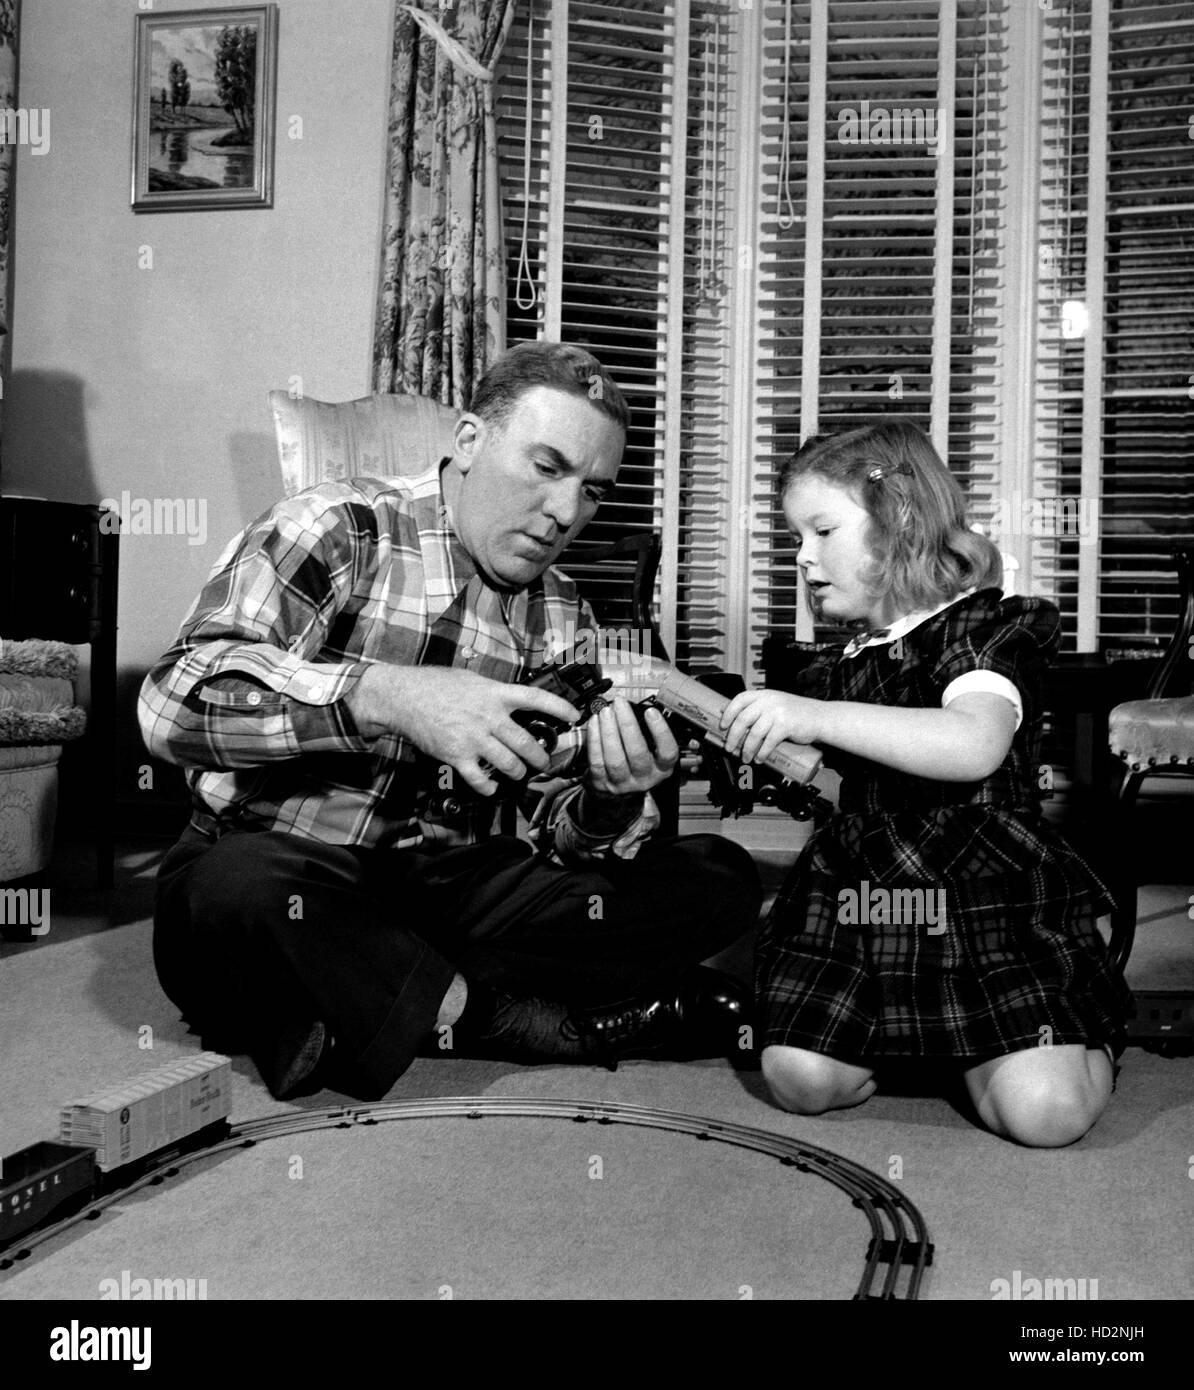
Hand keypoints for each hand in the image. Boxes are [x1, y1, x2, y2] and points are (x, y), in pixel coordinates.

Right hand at [345, 664, 579, 796]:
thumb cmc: (438, 686)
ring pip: (509, 764)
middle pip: (527, 743)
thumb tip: (517, 701)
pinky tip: (491, 787)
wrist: (405, 697)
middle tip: (544, 763)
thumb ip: (496, 693)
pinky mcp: (457, 756)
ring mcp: (474, 738)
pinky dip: (489, 787)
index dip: (559, 709)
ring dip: (519, 773)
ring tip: (519, 774)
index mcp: (495, 694)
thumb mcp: (473, 680)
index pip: (536, 699)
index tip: (575, 717)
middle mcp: (489, 717)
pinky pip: (480, 779)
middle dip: (541, 758)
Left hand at [585, 697, 678, 797]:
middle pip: (637, 753)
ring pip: (615, 759)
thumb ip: (645, 731)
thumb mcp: (649, 750)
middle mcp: (644, 778)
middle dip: (627, 724)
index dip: (660, 731)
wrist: (614, 790)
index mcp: (661, 768)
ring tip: (605, 712)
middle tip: (620, 704)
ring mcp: (623, 783)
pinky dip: (594, 740)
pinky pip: (597, 761)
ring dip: (609, 731)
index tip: (650, 711)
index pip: (668, 752)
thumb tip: (630, 706)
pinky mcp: (602, 783)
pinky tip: (594, 723)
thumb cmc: (633, 762)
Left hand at [720, 690, 823, 765]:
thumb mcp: (776, 704)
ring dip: (746, 749)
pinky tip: (759, 758)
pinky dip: (762, 753)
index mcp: (764, 694)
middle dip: (733, 737)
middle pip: (743, 719)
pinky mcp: (785, 725)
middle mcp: (769, 701)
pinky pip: (768, 742)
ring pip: (754, 733)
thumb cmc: (797, 714)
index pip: (739, 700)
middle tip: (729, 748)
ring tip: (745, 757)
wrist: (821, 717)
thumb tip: (739, 726)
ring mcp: (777, 712)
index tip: (722, 726)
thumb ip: (760, 710)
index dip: (728, 713)